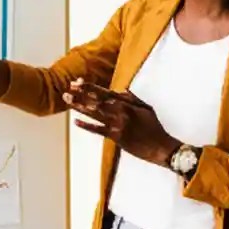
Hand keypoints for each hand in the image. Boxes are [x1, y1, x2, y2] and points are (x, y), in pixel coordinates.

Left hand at [63, 79, 179, 166]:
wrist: (160, 147)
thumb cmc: (154, 127)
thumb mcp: (145, 108)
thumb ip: (131, 98)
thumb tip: (119, 90)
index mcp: (127, 103)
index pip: (104, 91)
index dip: (90, 86)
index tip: (78, 81)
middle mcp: (121, 111)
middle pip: (97, 100)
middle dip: (81, 94)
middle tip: (67, 88)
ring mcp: (118, 124)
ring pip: (95, 113)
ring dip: (79, 106)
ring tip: (67, 99)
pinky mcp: (116, 137)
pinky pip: (98, 130)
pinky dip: (86, 126)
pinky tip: (75, 121)